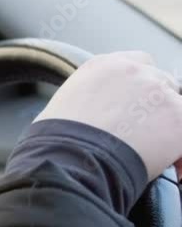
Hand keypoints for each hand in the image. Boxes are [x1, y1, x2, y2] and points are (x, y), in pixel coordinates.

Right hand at [34, 51, 181, 180]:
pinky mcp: (177, 116)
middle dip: (155, 105)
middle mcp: (133, 71)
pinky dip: (179, 148)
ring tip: (152, 151)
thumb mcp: (64, 106)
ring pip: (177, 105)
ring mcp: (158, 91)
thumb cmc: (57, 141)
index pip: (138, 63)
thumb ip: (88, 99)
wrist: (70, 160)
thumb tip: (93, 117)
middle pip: (161, 81)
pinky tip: (168, 163)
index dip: (139, 87)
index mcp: (103, 65)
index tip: (135, 106)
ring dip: (168, 124)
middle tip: (144, 132)